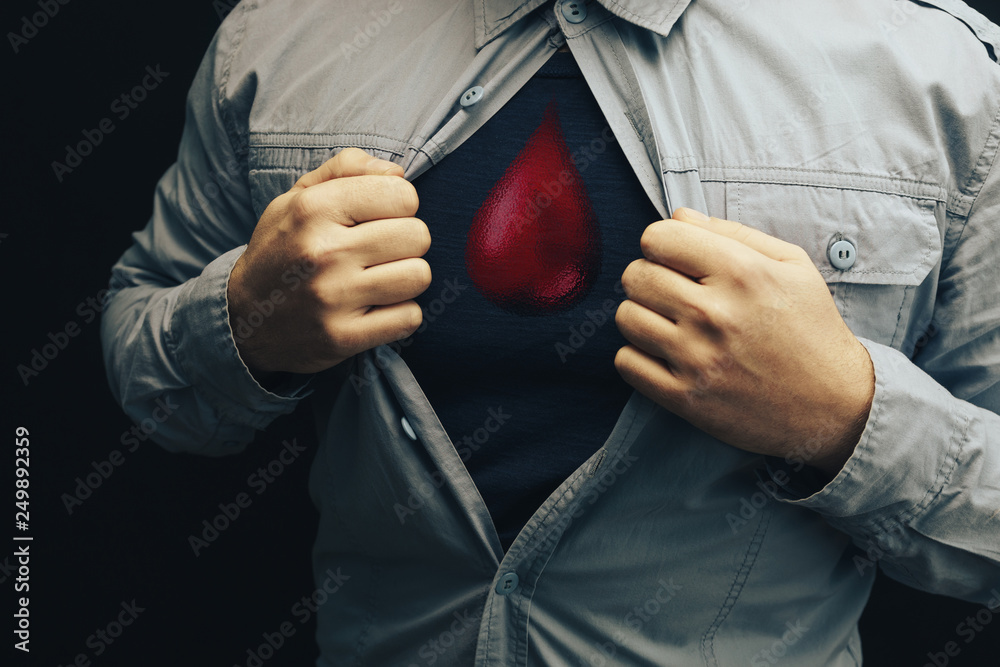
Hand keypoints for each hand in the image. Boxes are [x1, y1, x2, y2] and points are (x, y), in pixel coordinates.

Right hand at [227, 148, 430, 376]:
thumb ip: (347, 169)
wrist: (244, 318)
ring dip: (407, 277)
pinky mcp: (343, 337)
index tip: (380, 217)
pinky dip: (401, 314)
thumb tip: (399, 172)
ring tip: (381, 278)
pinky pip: (410, 318)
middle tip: (381, 251)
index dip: (399, 205)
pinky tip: (377, 308)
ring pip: (419, 276)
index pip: (403, 195)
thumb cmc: (283, 249)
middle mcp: (324, 251)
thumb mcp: (298, 197)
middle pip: (417, 235)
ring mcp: (333, 298)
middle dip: (406, 241)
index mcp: (314, 208)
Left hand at [614, 208, 874, 474]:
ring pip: (626, 317)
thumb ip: (733, 233)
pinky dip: (638, 356)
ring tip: (669, 322)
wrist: (833, 406)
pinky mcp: (684, 397)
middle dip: (649, 277)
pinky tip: (664, 354)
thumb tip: (679, 216)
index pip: (658, 237)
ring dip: (642, 316)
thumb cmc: (811, 330)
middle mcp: (714, 314)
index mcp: (742, 273)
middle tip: (673, 292)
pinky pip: (626, 362)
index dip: (662, 243)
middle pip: (635, 276)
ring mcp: (697, 358)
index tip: (675, 257)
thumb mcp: (792, 267)